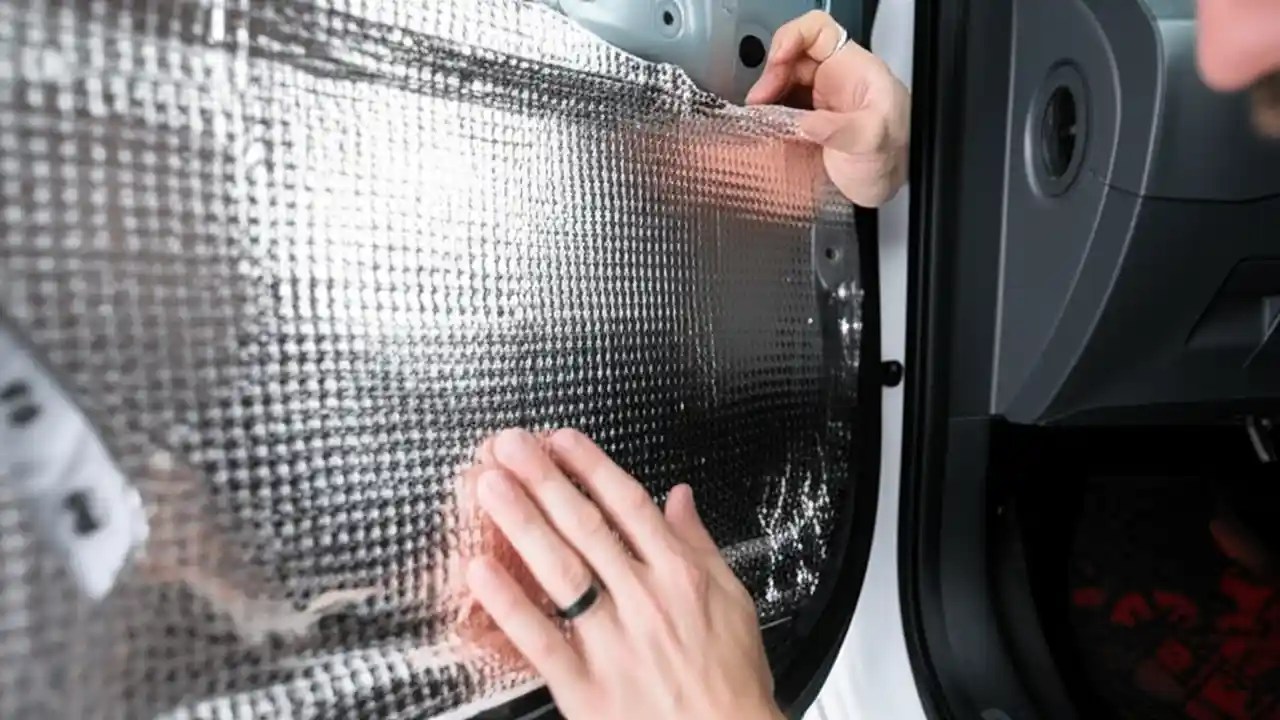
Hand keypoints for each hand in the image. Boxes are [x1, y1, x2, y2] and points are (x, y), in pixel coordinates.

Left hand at [463, 428, 780, 719]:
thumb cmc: (730, 681)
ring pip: (559, 571)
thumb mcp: (734, 600)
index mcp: (679, 576)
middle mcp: (643, 601)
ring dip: (521, 523)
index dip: (590, 467)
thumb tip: (681, 499)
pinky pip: (540, 638)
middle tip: (510, 446)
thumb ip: (700, 544)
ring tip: (491, 487)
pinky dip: (509, 604)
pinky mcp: (586, 686)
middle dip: (544, 480)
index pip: (628, 506)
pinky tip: (482, 572)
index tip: (560, 440)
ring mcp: (612, 642)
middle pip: (586, 527)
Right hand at [747, 10, 909, 207]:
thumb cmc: (893, 159)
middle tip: (760, 101)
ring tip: (758, 117)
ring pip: (781, 84)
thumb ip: (842, 130)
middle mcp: (834, 80)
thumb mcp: (873, 141)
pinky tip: (763, 129)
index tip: (777, 61)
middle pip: (792, 59)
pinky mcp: (806, 124)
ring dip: (765, 97)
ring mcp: (818, 102)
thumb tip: (804, 122)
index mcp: (854, 70)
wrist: (886, 191)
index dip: (793, 37)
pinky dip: (766, 117)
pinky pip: (779, 110)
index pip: (819, 31)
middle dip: (771, 75)